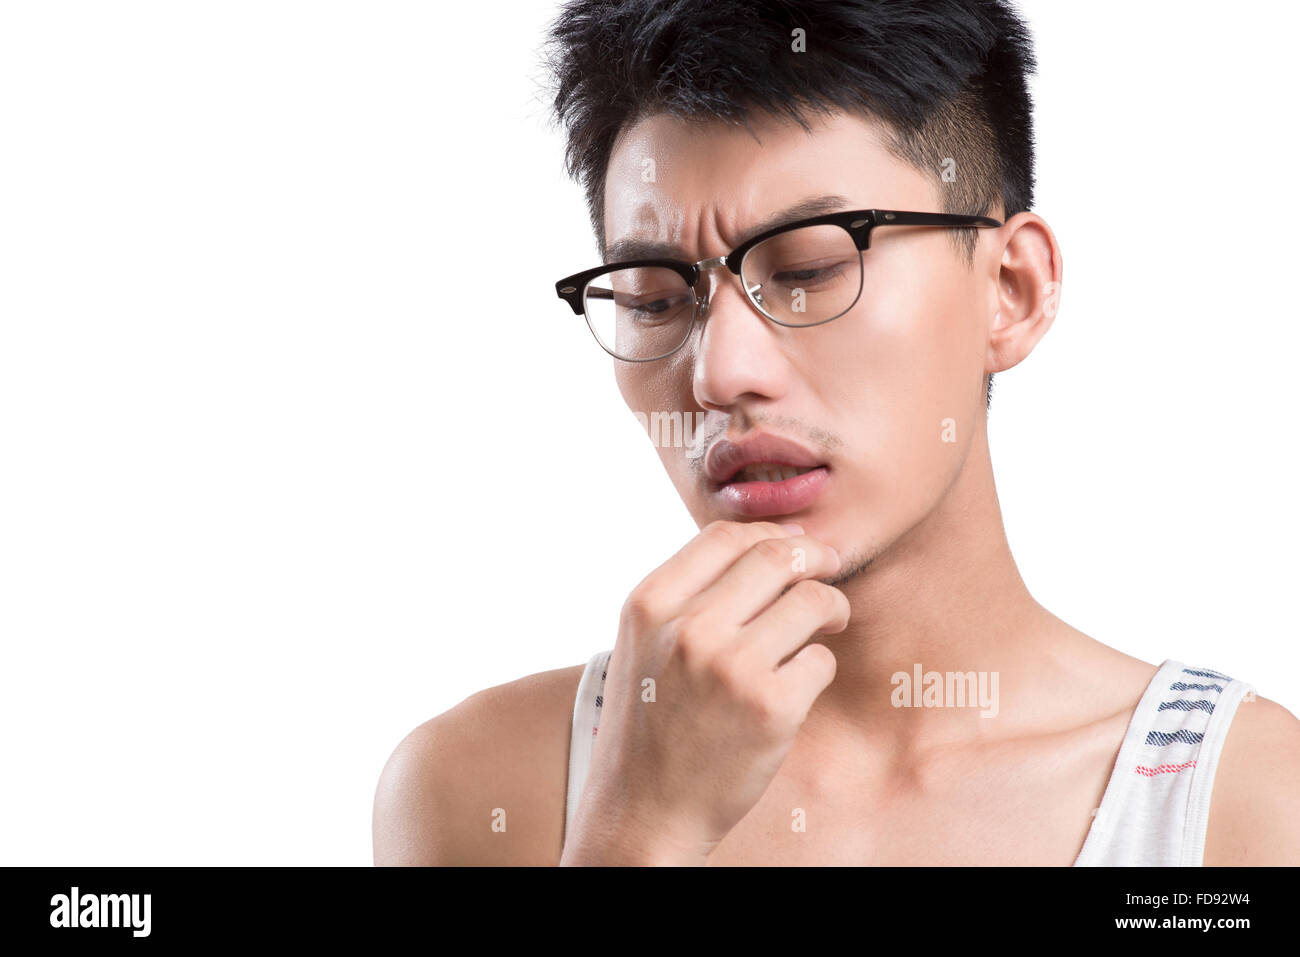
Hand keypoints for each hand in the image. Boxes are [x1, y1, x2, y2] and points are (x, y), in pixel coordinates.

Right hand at [560, 520, 847, 865]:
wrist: (643, 811)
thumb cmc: (649, 723)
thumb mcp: (642, 643)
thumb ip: (688, 593)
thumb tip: (770, 545)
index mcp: (649, 604)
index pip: (726, 535)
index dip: (771, 536)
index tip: (793, 551)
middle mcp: (687, 628)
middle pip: (776, 557)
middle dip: (814, 561)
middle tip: (827, 576)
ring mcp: (730, 666)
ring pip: (812, 601)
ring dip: (831, 609)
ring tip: (827, 626)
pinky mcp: (770, 707)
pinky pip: (821, 660)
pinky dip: (818, 668)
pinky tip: (798, 686)